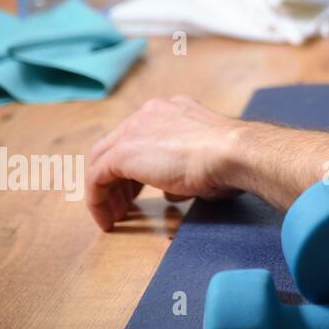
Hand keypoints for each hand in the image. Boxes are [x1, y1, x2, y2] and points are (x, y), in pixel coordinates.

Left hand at [86, 95, 242, 230]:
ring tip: (115, 215)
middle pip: (116, 145)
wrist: (232, 153)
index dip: (137, 165)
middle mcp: (150, 113)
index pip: (140, 135)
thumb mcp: (206, 159)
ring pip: (102, 160)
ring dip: (107, 190)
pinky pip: (96, 178)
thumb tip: (169, 190)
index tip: (139, 190)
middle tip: (124, 203)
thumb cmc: (232, 159)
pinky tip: (108, 218)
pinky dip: (97, 200)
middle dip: (118, 178)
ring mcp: (134, 129)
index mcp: (172, 110)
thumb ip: (182, 170)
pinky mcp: (122, 153)